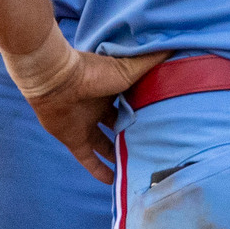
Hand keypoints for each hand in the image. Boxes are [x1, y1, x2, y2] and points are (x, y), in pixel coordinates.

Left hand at [7, 41, 165, 183]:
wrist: (54, 79)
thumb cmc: (92, 71)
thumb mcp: (128, 69)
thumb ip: (151, 61)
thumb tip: (175, 47)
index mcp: (112, 88)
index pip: (133, 102)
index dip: (146, 111)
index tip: (164, 121)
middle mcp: (100, 107)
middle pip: (120, 124)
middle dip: (134, 134)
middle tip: (154, 148)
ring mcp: (85, 123)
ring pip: (106, 144)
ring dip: (118, 154)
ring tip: (137, 167)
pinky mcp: (73, 138)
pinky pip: (87, 158)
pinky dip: (98, 170)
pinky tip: (112, 182)